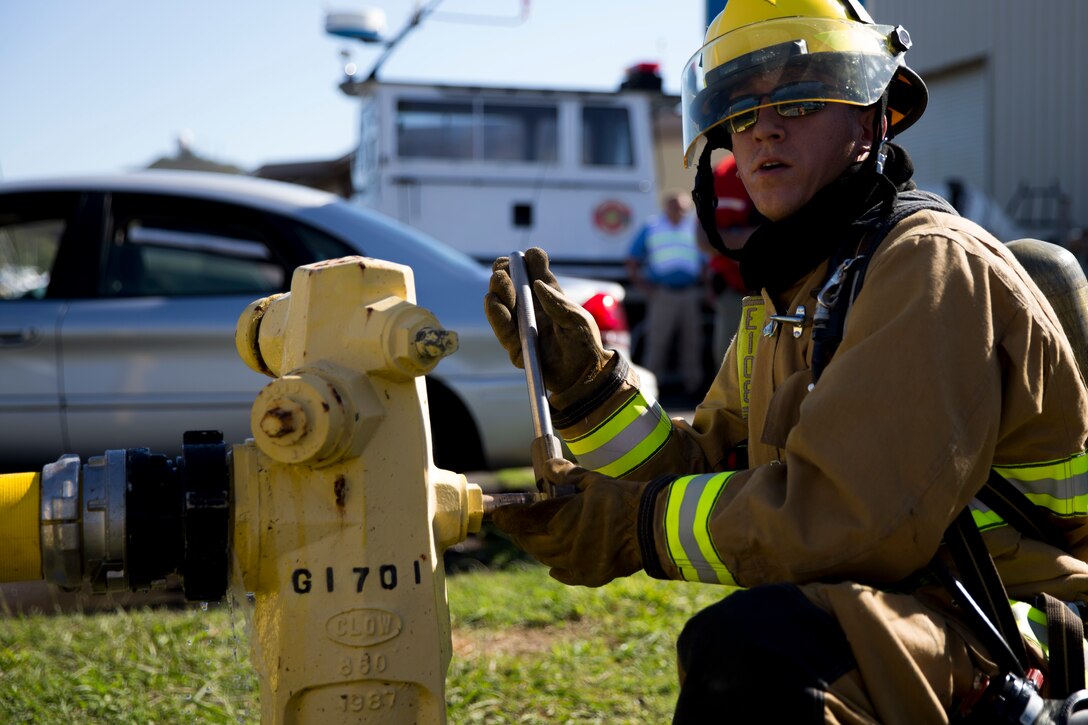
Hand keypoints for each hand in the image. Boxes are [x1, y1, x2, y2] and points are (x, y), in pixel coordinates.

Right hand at [484, 247, 612, 397]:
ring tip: (499, 280)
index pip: (535, 271)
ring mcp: (521, 325)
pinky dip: (495, 314)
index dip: (530, 261)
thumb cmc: (585, 345)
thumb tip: (537, 284)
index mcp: (549, 296)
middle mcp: (531, 307)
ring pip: (502, 302)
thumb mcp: (577, 320)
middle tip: (505, 268)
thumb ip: (559, 303)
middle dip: (505, 272)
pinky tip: (493, 301)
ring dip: (499, 290)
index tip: (528, 256)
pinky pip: (501, 327)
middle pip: (512, 283)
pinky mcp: (514, 344)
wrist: (584, 377)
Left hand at [490, 459, 643, 586]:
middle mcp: (562, 547)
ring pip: (545, 558)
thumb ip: (567, 474)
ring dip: (537, 548)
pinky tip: (554, 565)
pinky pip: (564, 574)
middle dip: (520, 532)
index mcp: (558, 521)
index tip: (499, 513)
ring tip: (535, 538)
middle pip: (529, 542)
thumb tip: (549, 467)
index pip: (520, 521)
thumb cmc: (623, 500)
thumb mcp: (594, 480)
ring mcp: (576, 565)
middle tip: (516, 524)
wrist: (652, 528)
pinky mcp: (590, 576)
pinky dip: (557, 568)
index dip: (506, 517)